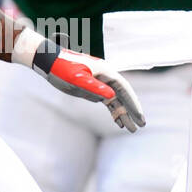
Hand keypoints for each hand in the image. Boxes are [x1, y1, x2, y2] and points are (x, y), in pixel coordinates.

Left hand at [14, 30, 145, 132]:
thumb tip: (112, 97)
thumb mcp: (77, 78)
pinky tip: (118, 123)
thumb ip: (95, 87)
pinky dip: (114, 112)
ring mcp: (102, 85)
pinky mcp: (94, 90)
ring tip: (131, 129)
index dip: (133, 104)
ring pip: (117, 102)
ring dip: (123, 115)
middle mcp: (107, 78)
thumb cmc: (63, 68)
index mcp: (107, 73)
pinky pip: (108, 103)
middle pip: (124, 97)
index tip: (139, 116)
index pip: (125, 90)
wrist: (49, 62)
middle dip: (132, 111)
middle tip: (141, 125)